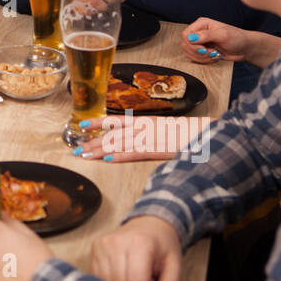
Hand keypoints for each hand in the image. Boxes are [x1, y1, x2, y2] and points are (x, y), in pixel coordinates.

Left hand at [72, 114, 214, 162]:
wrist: (204, 132)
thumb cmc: (186, 132)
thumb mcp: (164, 128)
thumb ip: (149, 132)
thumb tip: (138, 137)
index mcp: (145, 121)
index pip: (115, 121)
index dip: (97, 123)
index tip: (82, 125)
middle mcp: (143, 127)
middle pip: (112, 135)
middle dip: (93, 142)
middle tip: (76, 149)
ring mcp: (148, 138)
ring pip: (118, 144)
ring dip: (99, 151)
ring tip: (85, 155)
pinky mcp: (155, 149)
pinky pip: (133, 153)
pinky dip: (119, 156)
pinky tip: (107, 160)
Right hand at [89, 216, 181, 280]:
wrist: (149, 223)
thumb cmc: (162, 245)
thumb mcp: (173, 265)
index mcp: (140, 243)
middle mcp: (118, 241)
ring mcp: (103, 244)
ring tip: (134, 277)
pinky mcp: (95, 246)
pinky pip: (98, 275)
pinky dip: (110, 280)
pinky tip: (122, 274)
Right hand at [179, 17, 249, 64]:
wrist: (245, 48)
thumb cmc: (237, 38)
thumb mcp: (223, 35)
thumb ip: (206, 35)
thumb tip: (190, 38)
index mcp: (201, 24)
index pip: (186, 35)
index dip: (192, 44)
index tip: (204, 49)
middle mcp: (198, 32)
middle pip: (185, 45)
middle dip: (199, 53)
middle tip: (213, 52)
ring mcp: (199, 42)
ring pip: (189, 53)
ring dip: (202, 58)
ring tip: (215, 54)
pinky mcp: (202, 51)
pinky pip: (194, 58)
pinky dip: (204, 61)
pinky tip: (214, 57)